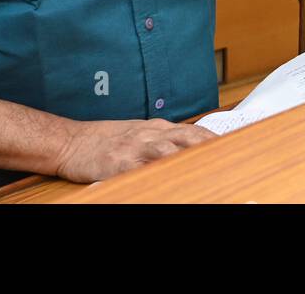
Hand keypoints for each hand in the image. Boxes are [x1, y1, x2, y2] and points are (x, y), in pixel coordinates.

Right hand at [53, 118, 216, 183]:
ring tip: (208, 164)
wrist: (71, 141)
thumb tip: (190, 147)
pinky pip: (143, 167)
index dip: (213, 137)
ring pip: (170, 150)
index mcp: (157, 127)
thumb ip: (163, 139)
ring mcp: (136, 147)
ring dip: (189, 156)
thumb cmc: (106, 140)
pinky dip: (158, 171)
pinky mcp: (120, 162)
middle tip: (228, 155)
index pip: (193, 130)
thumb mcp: (139, 133)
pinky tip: (171, 177)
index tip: (233, 144)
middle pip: (187, 137)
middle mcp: (150, 134)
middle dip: (209, 146)